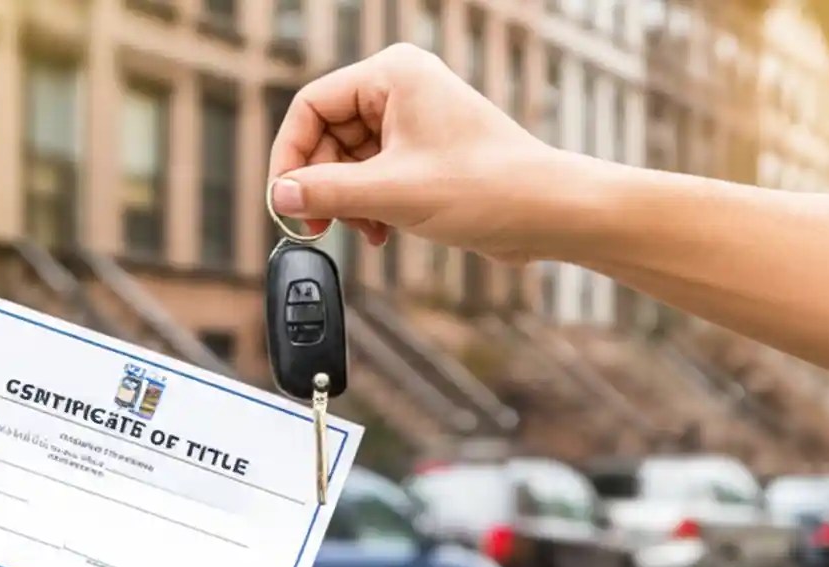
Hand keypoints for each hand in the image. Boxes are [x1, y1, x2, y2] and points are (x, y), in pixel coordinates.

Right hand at [268, 43, 599, 261]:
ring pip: (350, 159)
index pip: (312, 106)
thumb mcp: (391, 193)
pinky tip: (380, 230)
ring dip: (347, 200)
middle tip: (318, 225)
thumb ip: (327, 193)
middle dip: (322, 183)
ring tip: (364, 229)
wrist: (548, 212)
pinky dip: (369, 203)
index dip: (292, 155)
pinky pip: (375, 173)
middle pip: (328, 134)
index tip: (284, 198)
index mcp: (393, 74)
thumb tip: (280, 195)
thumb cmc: (487, 188)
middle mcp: (402, 88)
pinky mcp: (425, 152)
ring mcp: (415, 120)